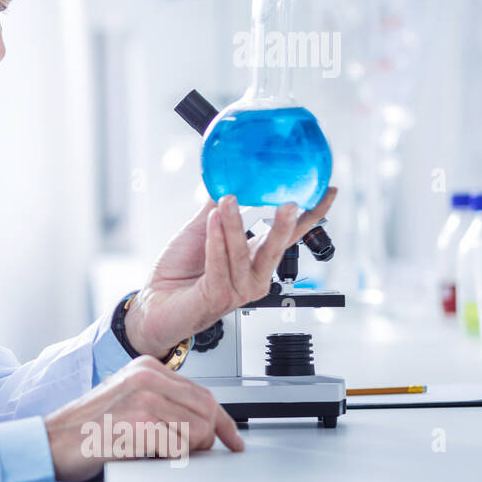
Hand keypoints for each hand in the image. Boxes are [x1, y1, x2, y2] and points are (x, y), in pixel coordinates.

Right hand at [44, 355, 243, 481]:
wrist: (52, 442)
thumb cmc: (85, 428)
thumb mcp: (127, 402)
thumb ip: (163, 403)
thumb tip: (203, 425)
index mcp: (145, 367)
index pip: (202, 392)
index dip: (223, 421)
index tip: (232, 439)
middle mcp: (146, 376)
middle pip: (206, 410)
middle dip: (206, 439)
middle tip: (191, 453)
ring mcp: (143, 396)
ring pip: (197, 430)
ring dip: (186, 451)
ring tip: (160, 454)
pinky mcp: (140, 421)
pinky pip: (179, 447)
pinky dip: (169, 459)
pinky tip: (147, 455)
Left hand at [124, 187, 337, 357]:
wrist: (155, 303)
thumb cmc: (179, 272)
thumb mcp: (201, 231)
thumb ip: (216, 209)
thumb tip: (227, 177)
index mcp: (255, 259)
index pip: (289, 235)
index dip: (310, 216)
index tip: (326, 192)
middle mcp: (253, 276)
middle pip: (276, 248)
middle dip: (285, 225)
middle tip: (289, 203)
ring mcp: (238, 289)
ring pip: (243, 254)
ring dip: (235, 226)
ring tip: (228, 201)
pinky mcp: (217, 296)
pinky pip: (219, 264)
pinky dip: (216, 241)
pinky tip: (212, 222)